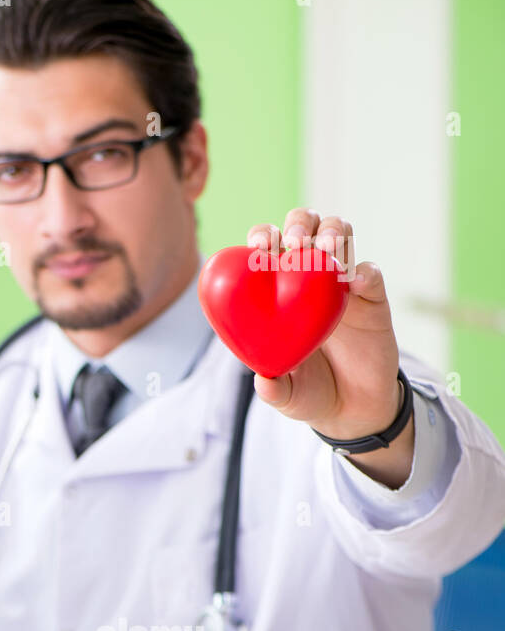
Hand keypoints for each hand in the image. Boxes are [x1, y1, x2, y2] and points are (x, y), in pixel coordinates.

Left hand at [245, 208, 413, 487]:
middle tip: (295, 242)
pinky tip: (353, 281)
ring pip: (341, 237)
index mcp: (278, 290)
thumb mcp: (288, 395)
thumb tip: (262, 382)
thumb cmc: (311, 391)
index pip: (267, 249)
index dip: (261, 238)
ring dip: (333, 233)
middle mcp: (309, 278)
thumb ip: (274, 389)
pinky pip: (371, 274)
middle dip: (299, 224)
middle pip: (305, 228)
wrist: (356, 407)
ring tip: (325, 249)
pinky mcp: (373, 298)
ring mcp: (342, 285)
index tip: (257, 249)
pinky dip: (364, 272)